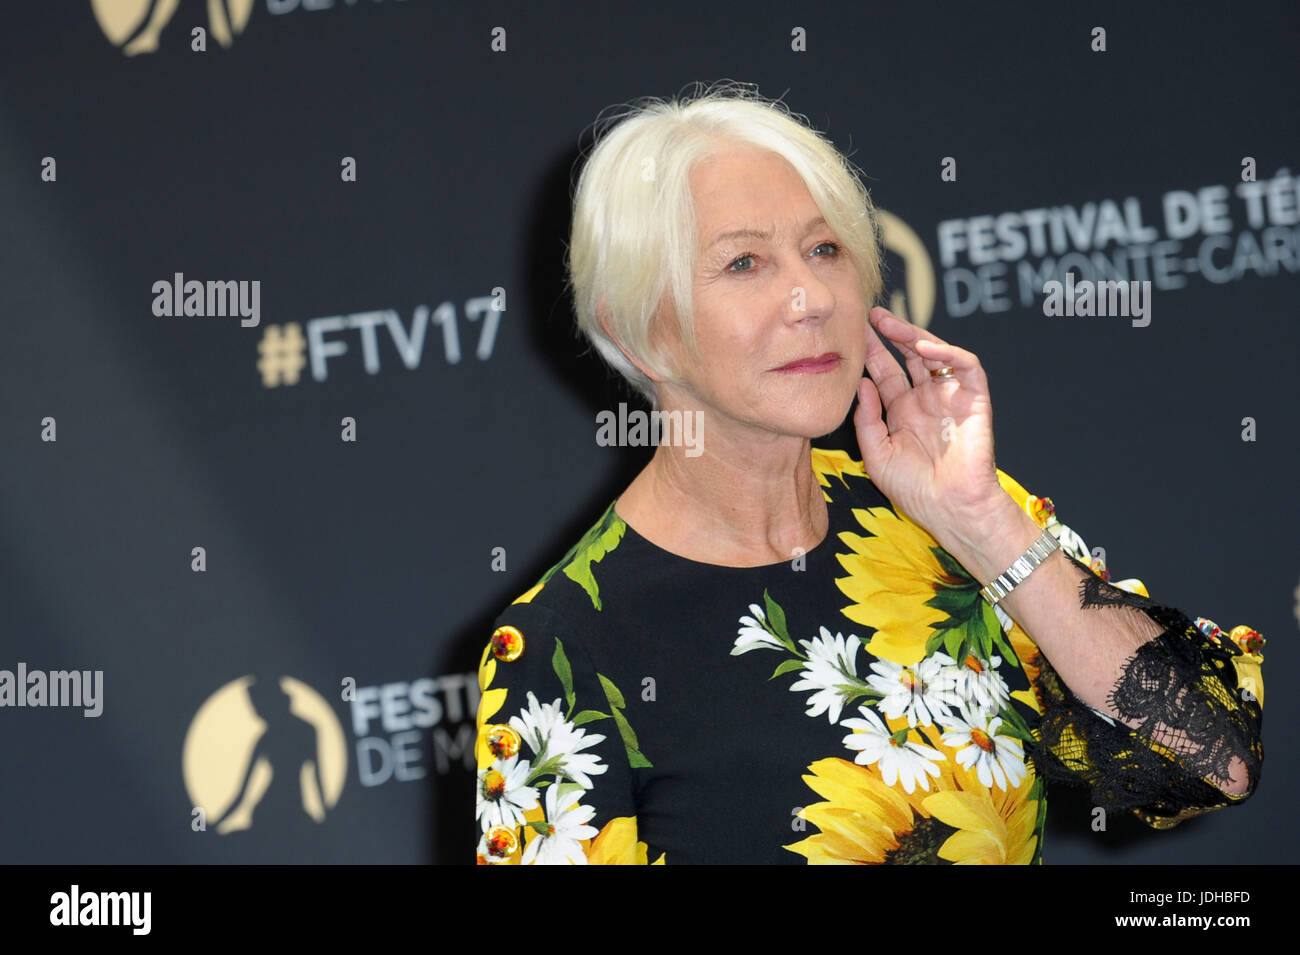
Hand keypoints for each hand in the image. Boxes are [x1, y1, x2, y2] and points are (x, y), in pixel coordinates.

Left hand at [853, 306, 1003, 539]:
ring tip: (890, 324)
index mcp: (902, 411)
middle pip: (908, 356)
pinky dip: (947, 353)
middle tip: (870, 315)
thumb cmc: (915, 490)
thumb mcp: (877, 454)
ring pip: (935, 353)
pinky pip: (965, 366)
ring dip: (914, 335)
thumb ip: (866, 420)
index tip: (852, 333)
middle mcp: (925, 399)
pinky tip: (923, 349)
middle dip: (891, 334)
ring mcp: (949, 396)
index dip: (871, 351)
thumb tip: (861, 383)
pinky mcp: (974, 398)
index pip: (885, 372)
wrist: (950, 509)